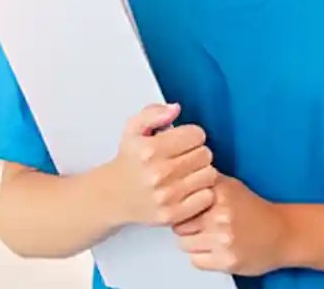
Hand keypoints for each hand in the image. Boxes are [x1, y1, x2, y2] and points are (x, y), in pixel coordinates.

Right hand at [95, 103, 216, 227]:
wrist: (113, 195)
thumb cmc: (129, 161)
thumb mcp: (133, 129)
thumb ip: (153, 113)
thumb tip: (175, 109)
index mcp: (149, 149)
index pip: (196, 134)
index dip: (191, 135)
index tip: (183, 141)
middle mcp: (158, 173)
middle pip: (206, 154)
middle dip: (197, 152)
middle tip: (184, 157)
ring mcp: (167, 196)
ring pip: (209, 175)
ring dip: (201, 172)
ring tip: (187, 173)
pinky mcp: (173, 214)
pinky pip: (207, 197)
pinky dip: (201, 193)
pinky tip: (188, 189)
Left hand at [173, 175, 292, 276]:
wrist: (282, 234)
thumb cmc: (254, 210)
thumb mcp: (230, 185)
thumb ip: (203, 180)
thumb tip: (177, 176)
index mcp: (219, 193)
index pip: (179, 201)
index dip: (180, 206)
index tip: (184, 208)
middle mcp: (220, 215)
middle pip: (178, 224)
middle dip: (184, 225)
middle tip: (197, 225)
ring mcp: (223, 239)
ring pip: (184, 243)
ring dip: (192, 242)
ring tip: (207, 237)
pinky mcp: (226, 261)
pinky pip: (195, 261)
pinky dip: (201, 257)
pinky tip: (212, 249)